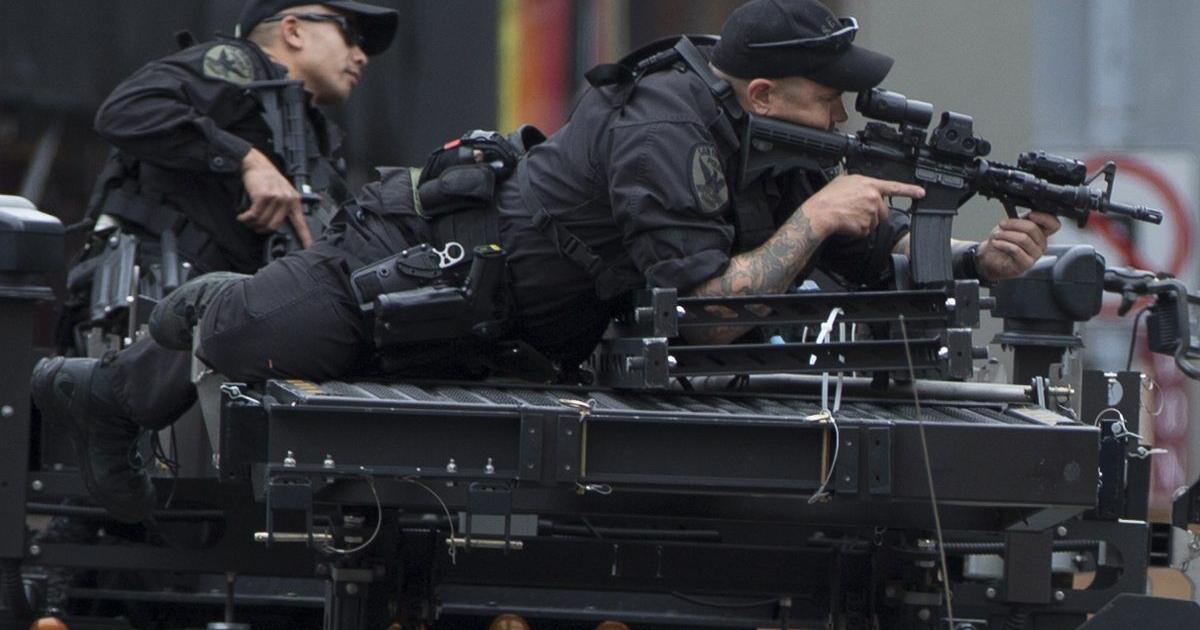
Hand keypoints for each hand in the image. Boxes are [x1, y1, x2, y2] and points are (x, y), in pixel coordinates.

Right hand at [237, 148, 311, 247]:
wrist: (257, 164)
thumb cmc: (268, 178)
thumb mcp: (283, 191)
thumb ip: (285, 206)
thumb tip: (279, 224)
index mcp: (294, 201)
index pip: (301, 223)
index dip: (305, 237)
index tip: (309, 247)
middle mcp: (287, 200)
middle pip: (274, 226)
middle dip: (262, 229)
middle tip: (255, 226)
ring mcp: (276, 198)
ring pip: (263, 222)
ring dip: (252, 224)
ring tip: (248, 219)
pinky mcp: (263, 197)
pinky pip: (253, 216)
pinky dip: (245, 218)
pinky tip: (243, 216)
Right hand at [800, 174, 924, 238]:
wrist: (821, 213)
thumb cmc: (828, 197)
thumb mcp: (842, 180)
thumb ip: (856, 181)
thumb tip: (856, 181)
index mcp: (870, 185)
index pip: (894, 187)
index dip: (910, 190)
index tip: (921, 192)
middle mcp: (873, 198)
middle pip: (883, 211)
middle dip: (874, 213)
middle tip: (857, 211)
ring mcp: (871, 213)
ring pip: (874, 222)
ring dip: (864, 222)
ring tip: (848, 216)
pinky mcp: (866, 227)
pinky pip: (865, 231)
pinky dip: (857, 230)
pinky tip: (847, 224)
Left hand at [976, 211, 1060, 280]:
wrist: (992, 258)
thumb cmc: (1003, 241)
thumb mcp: (1013, 226)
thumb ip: (1023, 219)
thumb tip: (1029, 213)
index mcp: (1042, 232)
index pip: (1054, 224)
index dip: (1045, 217)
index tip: (1031, 214)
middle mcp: (1042, 244)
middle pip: (1032, 229)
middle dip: (1013, 224)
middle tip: (1002, 224)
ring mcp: (1035, 255)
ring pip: (1023, 239)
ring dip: (1005, 234)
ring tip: (996, 235)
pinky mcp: (1026, 264)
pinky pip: (1016, 250)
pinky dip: (1003, 244)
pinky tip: (996, 242)